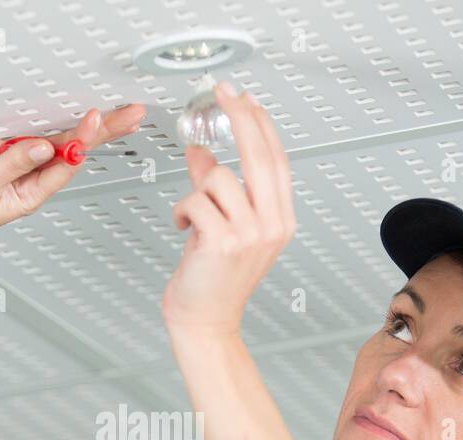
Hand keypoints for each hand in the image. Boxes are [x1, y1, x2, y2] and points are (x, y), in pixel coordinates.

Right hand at [0, 103, 145, 254]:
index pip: (65, 163)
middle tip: (133, 114)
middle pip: (72, 151)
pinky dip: (47, 123)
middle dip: (102, 132)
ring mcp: (13, 164)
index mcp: (27, 195)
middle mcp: (26, 178)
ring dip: (82, 127)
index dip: (83, 139)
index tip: (94, 117)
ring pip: (54, 141)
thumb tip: (43, 146)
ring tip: (113, 113)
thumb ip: (11, 164)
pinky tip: (70, 117)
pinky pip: (28, 135)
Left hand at [162, 84, 295, 336]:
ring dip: (195, 190)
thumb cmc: (214, 281)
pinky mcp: (223, 241)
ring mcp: (250, 234)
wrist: (206, 323)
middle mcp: (272, 225)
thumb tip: (201, 151)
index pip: (276, 159)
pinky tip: (184, 229)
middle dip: (238, 117)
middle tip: (222, 93)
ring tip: (192, 216)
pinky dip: (181, 211)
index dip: (260, 124)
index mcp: (281, 220)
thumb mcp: (225, 228)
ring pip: (218, 177)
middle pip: (258, 155)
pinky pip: (195, 200)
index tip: (244, 98)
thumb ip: (220, 190)